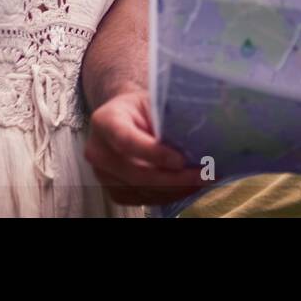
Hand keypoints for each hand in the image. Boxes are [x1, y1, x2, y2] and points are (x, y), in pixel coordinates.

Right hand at [84, 89, 206, 205]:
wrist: (124, 117)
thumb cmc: (141, 106)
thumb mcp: (151, 100)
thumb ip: (166, 115)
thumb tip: (198, 132)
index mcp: (105, 120)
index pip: (126, 141)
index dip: (154, 153)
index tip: (181, 160)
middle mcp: (98, 151)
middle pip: (136, 173)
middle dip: (173, 178)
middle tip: (202, 175)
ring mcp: (103, 175)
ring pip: (142, 190)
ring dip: (175, 189)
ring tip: (202, 180)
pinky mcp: (114, 191)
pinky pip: (143, 200)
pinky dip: (168, 195)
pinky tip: (187, 187)